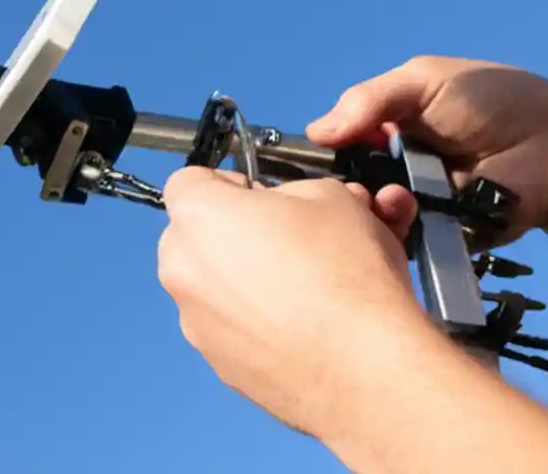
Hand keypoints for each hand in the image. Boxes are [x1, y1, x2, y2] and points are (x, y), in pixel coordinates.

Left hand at [157, 166, 425, 438]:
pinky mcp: (219, 365)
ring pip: (214, 284)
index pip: (191, 180)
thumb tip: (295, 207)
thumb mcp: (333, 195)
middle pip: (197, 236)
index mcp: (200, 216)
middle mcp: (182, 270)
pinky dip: (258, 322)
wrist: (365, 367)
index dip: (233, 183)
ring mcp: (196, 323)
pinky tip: (304, 327)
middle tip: (291, 241)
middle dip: (238, 232)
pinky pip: (231, 327)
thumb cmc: (347, 273)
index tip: (268, 198)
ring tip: (307, 289)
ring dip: (249, 279)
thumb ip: (296, 192)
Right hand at [306, 55, 547, 247]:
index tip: (321, 158)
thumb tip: (316, 132)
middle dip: (349, 184)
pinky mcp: (437, 234)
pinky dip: (401, 229)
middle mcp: (398, 166)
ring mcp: (417, 202)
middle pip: (352, 184)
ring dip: (377, 205)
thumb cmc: (496, 102)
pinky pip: (406, 239)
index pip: (341, 143)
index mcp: (391, 126)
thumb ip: (369, 99)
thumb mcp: (424, 80)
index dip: (328, 152)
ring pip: (374, 214)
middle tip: (358, 180)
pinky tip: (406, 215)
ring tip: (394, 195)